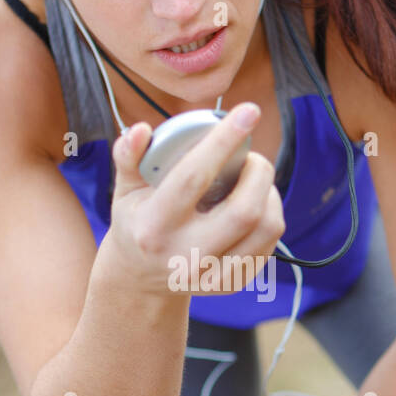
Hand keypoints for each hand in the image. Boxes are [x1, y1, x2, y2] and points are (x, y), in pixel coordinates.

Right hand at [107, 107, 284, 297]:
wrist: (141, 278)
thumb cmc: (137, 221)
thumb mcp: (125, 190)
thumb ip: (129, 157)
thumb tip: (142, 129)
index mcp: (153, 228)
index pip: (193, 178)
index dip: (223, 140)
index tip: (248, 111)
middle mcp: (184, 256)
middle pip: (244, 211)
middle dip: (258, 171)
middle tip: (251, 156)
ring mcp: (210, 276)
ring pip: (266, 228)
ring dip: (269, 193)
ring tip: (253, 179)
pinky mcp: (231, 284)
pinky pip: (270, 244)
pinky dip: (269, 215)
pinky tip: (254, 205)